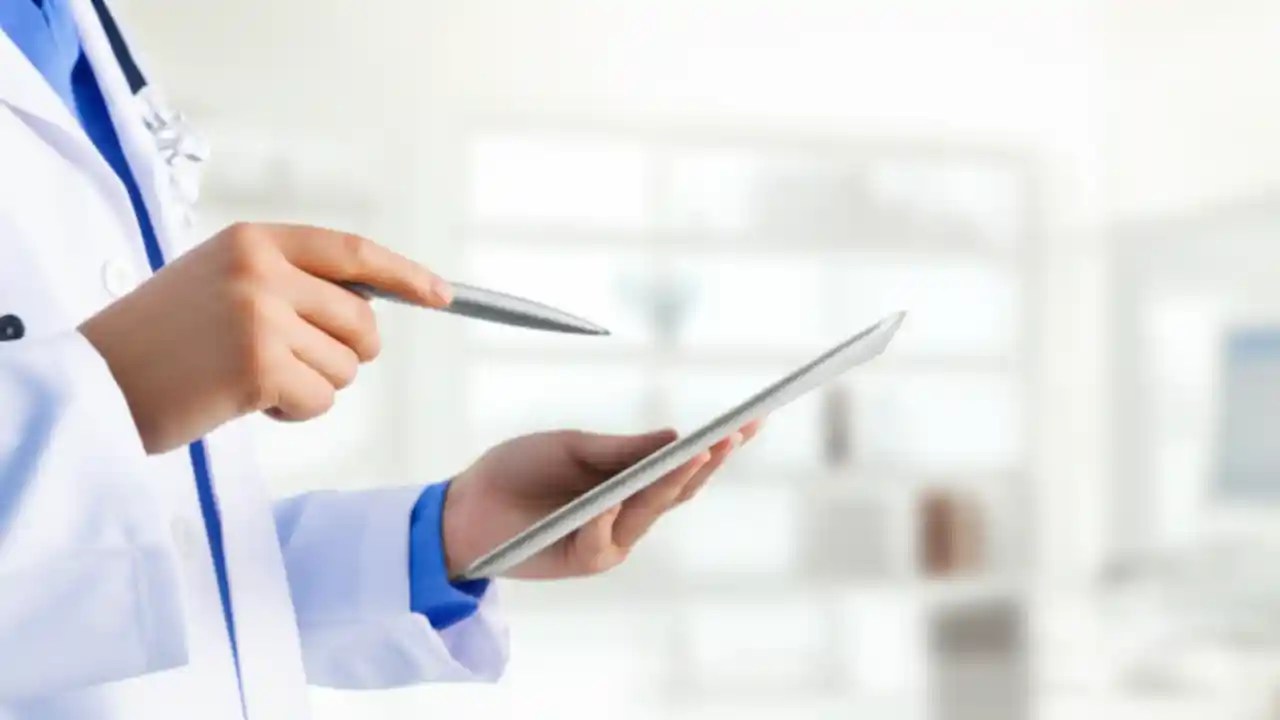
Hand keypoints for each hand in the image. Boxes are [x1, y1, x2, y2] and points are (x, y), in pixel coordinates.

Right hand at [80, 223, 449, 453]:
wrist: (95, 383)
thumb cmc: (162, 340)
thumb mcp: (221, 280)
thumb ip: (290, 280)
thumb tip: (372, 305)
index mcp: (254, 239)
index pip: (353, 251)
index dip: (405, 275)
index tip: (440, 295)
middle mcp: (262, 269)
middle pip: (363, 321)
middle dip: (346, 353)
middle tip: (292, 363)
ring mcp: (261, 316)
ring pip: (346, 367)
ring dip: (312, 385)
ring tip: (250, 378)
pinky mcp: (260, 367)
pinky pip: (321, 400)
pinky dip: (294, 411)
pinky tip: (246, 402)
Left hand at [441, 421, 762, 578]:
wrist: (466, 506)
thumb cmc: (517, 470)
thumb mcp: (570, 446)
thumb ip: (619, 449)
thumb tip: (675, 437)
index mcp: (627, 481)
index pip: (681, 464)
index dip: (717, 445)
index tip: (750, 420)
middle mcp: (628, 514)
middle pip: (679, 490)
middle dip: (710, 460)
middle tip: (737, 433)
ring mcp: (610, 540)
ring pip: (651, 512)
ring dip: (673, 482)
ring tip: (698, 451)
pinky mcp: (583, 560)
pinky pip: (605, 539)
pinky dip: (609, 518)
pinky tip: (614, 500)